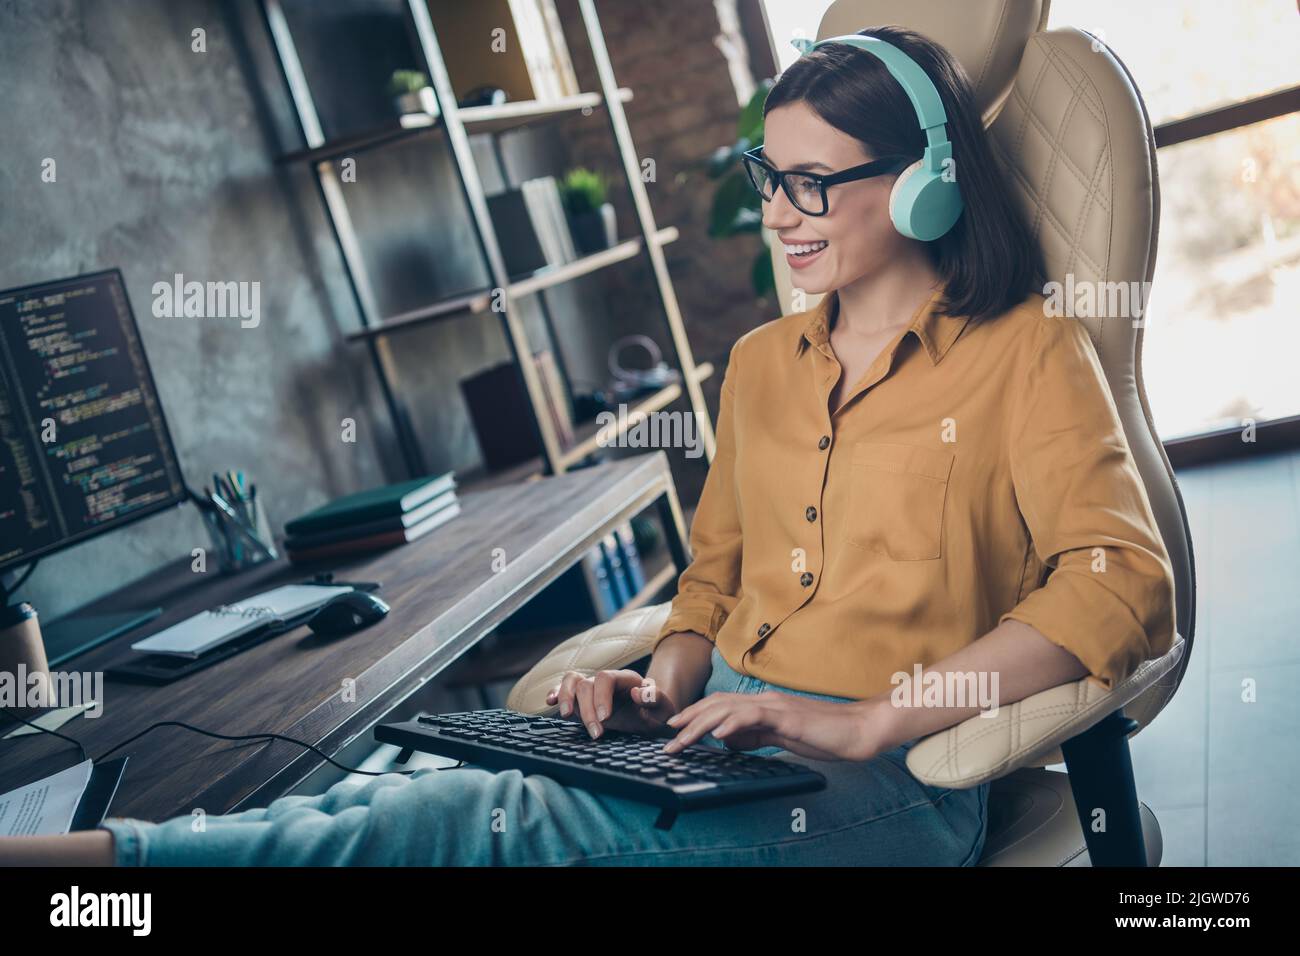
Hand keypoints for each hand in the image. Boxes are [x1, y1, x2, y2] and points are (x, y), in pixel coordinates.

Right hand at [547, 669, 680, 738]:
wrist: (651, 715)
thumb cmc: (658, 712)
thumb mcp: (665, 709)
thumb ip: (655, 699)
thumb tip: (637, 693)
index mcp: (625, 679)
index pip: (605, 678)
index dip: (601, 696)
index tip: (604, 718)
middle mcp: (605, 681)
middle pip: (586, 684)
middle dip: (587, 709)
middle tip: (596, 734)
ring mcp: (592, 689)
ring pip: (571, 681)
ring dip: (566, 698)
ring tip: (568, 716)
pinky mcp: (583, 700)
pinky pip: (564, 689)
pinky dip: (556, 693)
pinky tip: (550, 702)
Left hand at [662, 691, 891, 761]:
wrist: (859, 729)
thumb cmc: (825, 735)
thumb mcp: (783, 737)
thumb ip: (756, 736)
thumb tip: (729, 741)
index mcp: (764, 705)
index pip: (722, 705)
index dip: (696, 714)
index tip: (676, 728)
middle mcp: (765, 701)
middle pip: (718, 704)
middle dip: (690, 719)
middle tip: (668, 734)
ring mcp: (776, 706)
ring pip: (729, 709)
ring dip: (702, 724)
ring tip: (682, 738)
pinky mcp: (788, 717)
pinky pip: (755, 717)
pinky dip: (733, 725)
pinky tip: (717, 736)